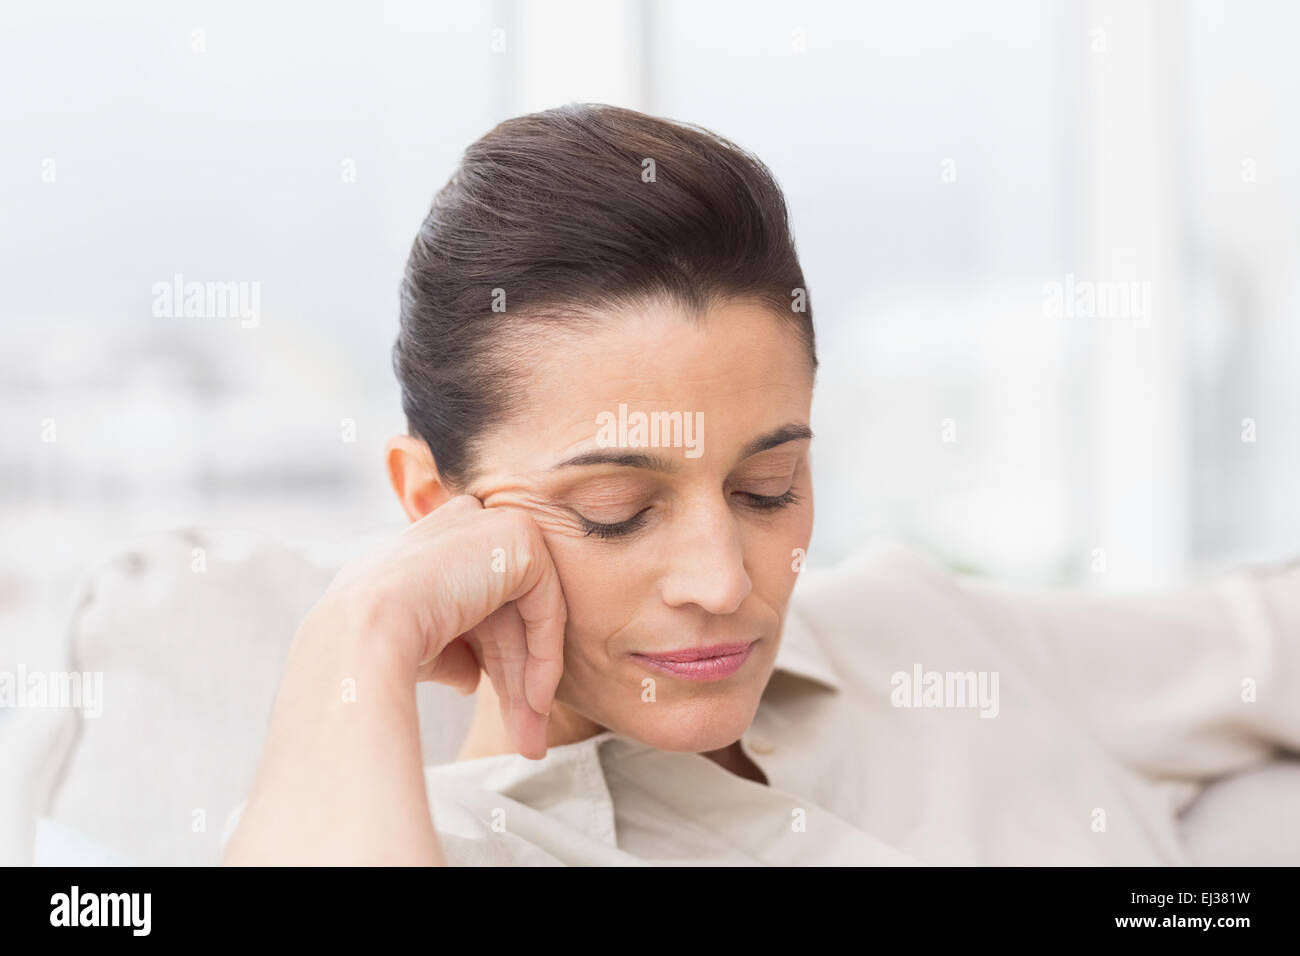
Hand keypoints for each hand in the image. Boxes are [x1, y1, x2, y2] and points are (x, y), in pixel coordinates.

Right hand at [309, 494, 566, 757]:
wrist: (363, 635)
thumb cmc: (376, 649)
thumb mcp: (420, 648)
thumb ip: (453, 652)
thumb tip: (473, 677)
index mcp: (430, 547)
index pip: (478, 608)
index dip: (494, 663)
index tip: (507, 715)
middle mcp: (459, 527)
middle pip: (506, 616)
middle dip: (517, 681)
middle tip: (527, 738)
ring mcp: (487, 524)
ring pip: (527, 616)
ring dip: (532, 681)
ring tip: (532, 739)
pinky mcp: (516, 537)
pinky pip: (545, 604)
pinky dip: (545, 655)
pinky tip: (536, 701)